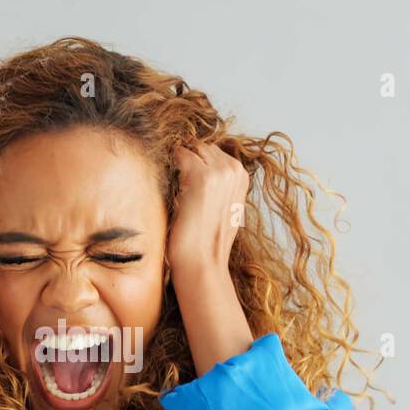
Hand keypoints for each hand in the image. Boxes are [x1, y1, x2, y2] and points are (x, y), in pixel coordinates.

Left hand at [166, 141, 250, 276]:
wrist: (203, 262)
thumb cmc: (208, 240)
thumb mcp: (224, 207)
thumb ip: (220, 184)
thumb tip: (201, 167)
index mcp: (242, 176)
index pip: (215, 152)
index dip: (197, 160)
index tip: (184, 174)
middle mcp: (234, 169)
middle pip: (204, 147)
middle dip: (188, 156)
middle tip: (174, 177)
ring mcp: (219, 172)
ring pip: (192, 148)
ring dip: (179, 160)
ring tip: (171, 182)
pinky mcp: (200, 177)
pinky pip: (179, 154)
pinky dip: (170, 162)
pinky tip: (166, 180)